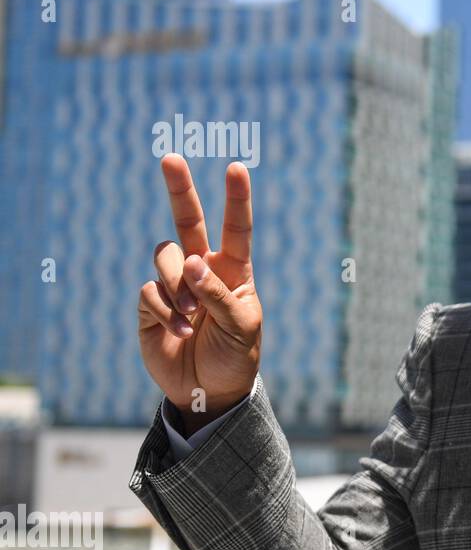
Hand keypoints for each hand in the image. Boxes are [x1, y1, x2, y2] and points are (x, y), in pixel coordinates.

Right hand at [137, 154, 261, 433]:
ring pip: (165, 258)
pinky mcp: (150, 303)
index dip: (235, 198)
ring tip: (192, 317)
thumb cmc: (236, 356)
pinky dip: (166, 311)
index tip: (236, 167)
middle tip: (171, 158)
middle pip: (188, 221)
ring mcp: (174, 284)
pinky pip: (150, 291)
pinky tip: (180, 331)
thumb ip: (219, 293)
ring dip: (178, 286)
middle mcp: (203, 269)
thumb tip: (193, 261)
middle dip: (179, 189)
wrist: (209, 391)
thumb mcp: (242, 327)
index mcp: (234, 270)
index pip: (236, 228)